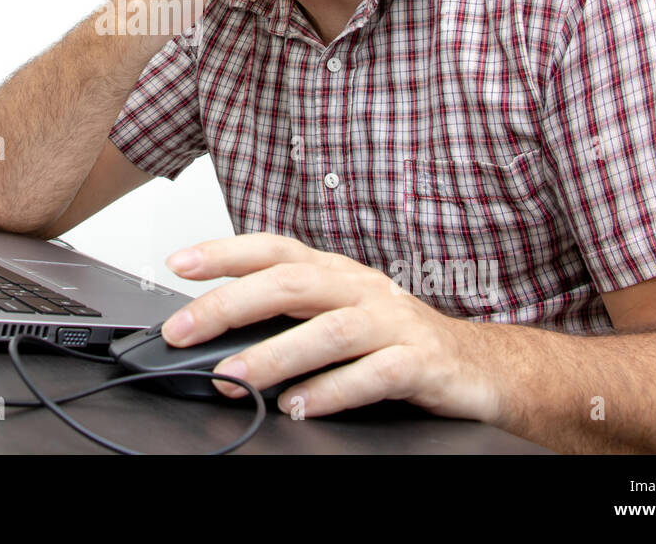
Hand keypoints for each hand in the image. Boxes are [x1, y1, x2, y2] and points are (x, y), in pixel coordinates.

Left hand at [161, 233, 500, 420]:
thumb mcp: (337, 315)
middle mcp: (360, 288)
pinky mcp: (420, 362)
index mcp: (335, 272)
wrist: (477, 365)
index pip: (274, 250)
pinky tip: (300, 407)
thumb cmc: (395, 337)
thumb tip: (213, 335)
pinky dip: (332, 390)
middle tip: (184, 331)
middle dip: (229, 305)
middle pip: (290, 284)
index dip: (225, 252)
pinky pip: (373, 374)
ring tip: (231, 379)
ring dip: (272, 355)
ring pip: (327, 331)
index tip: (178, 263)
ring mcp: (392, 323)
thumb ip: (285, 319)